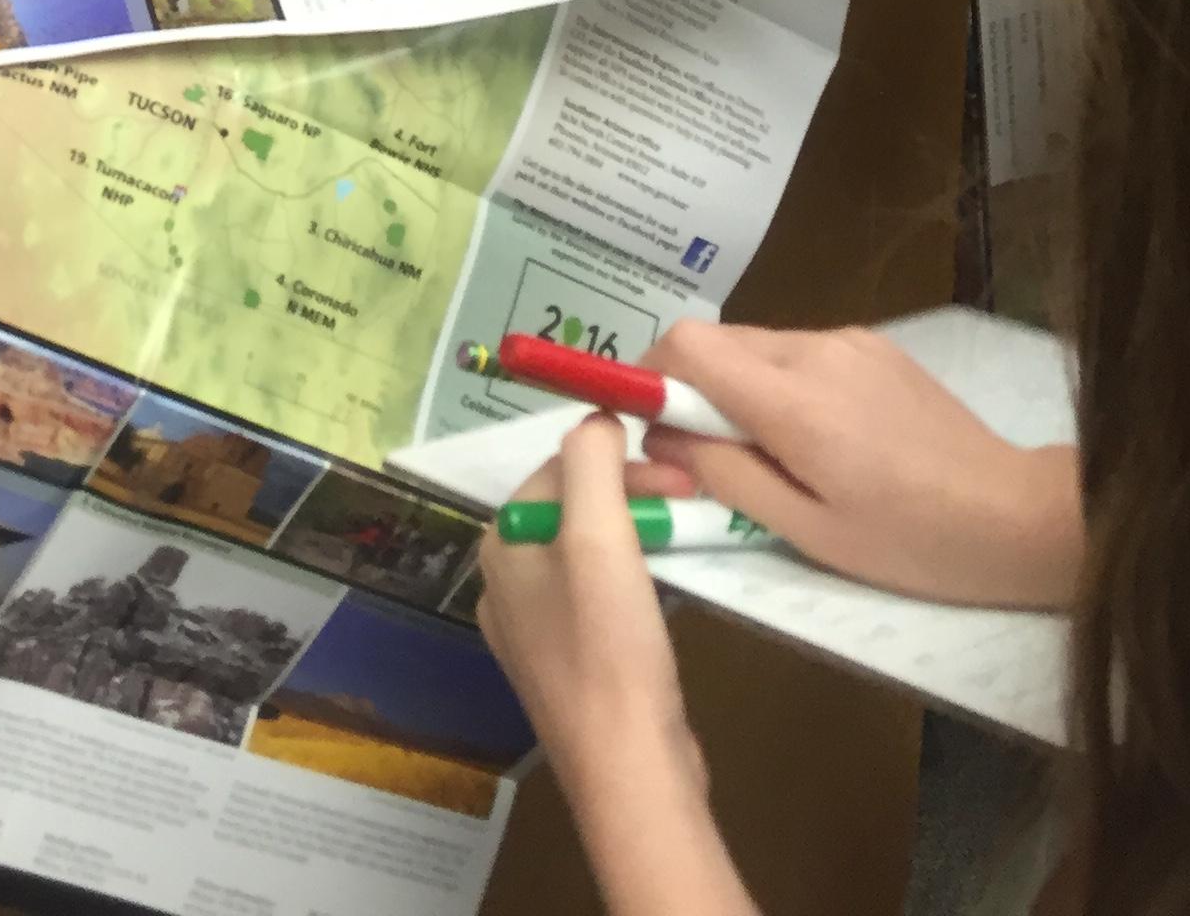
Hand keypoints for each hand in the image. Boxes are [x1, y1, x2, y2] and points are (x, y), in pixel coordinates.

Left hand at [478, 420, 705, 806]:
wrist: (630, 770)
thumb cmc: (610, 647)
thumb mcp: (600, 535)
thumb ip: (591, 463)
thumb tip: (596, 419)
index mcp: (501, 548)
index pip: (558, 470)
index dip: (619, 463)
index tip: (678, 474)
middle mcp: (506, 587)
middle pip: (572, 510)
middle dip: (629, 495)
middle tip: (687, 501)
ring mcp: (535, 634)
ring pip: (587, 556)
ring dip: (635, 536)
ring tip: (682, 538)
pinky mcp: (571, 669)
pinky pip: (598, 601)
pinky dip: (632, 583)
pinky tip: (663, 593)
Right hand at [632, 322, 1084, 608]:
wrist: (1016, 517)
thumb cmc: (910, 542)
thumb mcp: (809, 531)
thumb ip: (728, 476)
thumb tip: (663, 439)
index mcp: (793, 399)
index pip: (687, 345)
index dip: (650, 376)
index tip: (648, 428)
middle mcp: (814, 349)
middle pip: (716, 342)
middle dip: (693, 394)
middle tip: (706, 461)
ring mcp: (849, 340)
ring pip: (756, 346)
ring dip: (740, 392)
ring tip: (772, 460)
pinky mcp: (874, 346)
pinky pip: (799, 353)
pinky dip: (782, 388)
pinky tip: (820, 443)